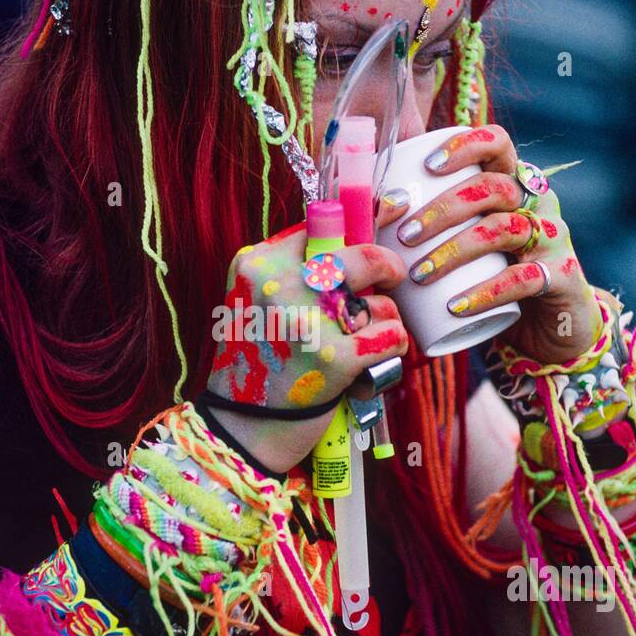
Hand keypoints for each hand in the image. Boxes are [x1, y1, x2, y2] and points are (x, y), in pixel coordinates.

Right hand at [206, 222, 409, 472]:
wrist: (241, 427)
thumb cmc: (259, 361)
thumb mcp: (256, 301)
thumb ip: (292, 269)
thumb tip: (356, 233)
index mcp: (257, 264)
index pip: (321, 226)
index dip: (358, 222)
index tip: (389, 209)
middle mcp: (278, 285)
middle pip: (359, 257)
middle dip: (385, 267)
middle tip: (394, 277)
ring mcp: (306, 322)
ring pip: (378, 302)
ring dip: (385, 319)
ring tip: (366, 338)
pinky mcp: (332, 359)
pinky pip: (390, 336)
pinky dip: (393, 345)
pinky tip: (381, 355)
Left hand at [386, 125, 601, 364]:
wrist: (554, 328)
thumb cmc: (495, 278)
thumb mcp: (469, 247)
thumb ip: (435, 228)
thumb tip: (373, 216)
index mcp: (514, 183)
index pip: (498, 142)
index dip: (464, 146)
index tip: (427, 166)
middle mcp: (538, 203)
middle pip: (492, 187)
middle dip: (443, 209)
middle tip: (405, 235)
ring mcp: (553, 238)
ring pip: (502, 229)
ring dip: (454, 251)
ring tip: (420, 274)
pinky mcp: (561, 276)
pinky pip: (521, 279)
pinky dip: (483, 293)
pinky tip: (455, 306)